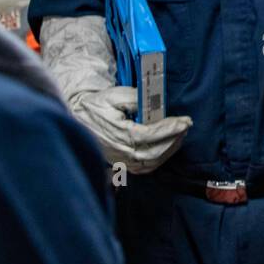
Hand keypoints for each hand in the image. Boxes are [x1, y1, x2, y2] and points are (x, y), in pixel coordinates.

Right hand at [71, 86, 191, 174]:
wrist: (77, 118)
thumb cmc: (97, 105)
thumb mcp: (113, 95)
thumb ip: (135, 98)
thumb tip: (154, 102)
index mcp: (119, 134)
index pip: (150, 135)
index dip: (170, 129)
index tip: (185, 121)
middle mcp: (121, 151)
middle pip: (155, 152)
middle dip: (174, 139)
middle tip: (186, 126)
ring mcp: (121, 160)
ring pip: (152, 162)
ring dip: (170, 149)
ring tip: (181, 135)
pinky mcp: (121, 164)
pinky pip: (145, 168)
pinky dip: (160, 159)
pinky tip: (169, 148)